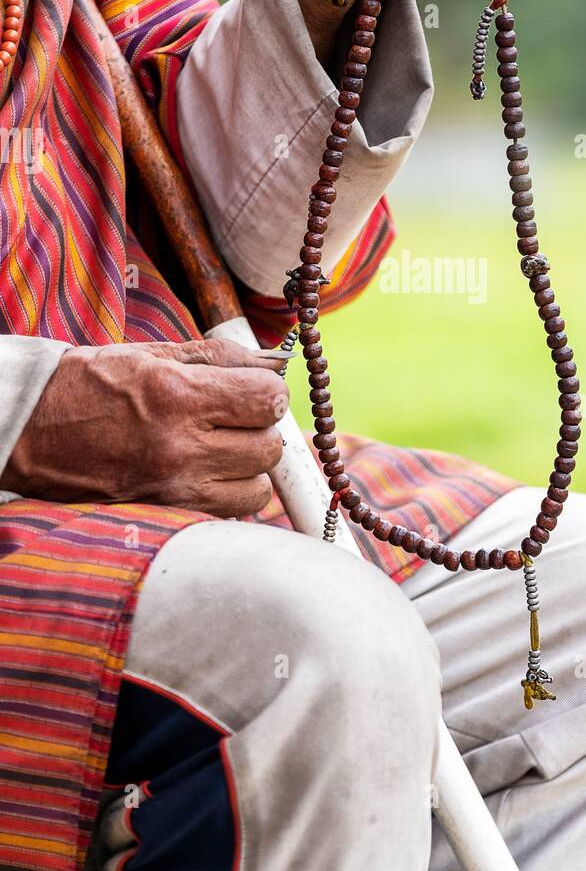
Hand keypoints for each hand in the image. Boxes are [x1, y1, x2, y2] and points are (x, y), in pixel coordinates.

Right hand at [1, 340, 288, 518]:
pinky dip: (226, 495)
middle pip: (268, 448)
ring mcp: (172, 489)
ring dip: (248, 469)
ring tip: (220, 450)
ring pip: (256, 490)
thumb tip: (272, 363)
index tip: (255, 390)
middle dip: (259, 429)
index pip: (267, 399)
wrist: (28, 430)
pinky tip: (204, 474)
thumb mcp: (150, 354)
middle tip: (235, 419)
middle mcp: (179, 448)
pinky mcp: (164, 516)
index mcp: (176, 395)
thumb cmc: (87, 386)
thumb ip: (218, 358)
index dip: (269, 392)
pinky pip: (225, 513)